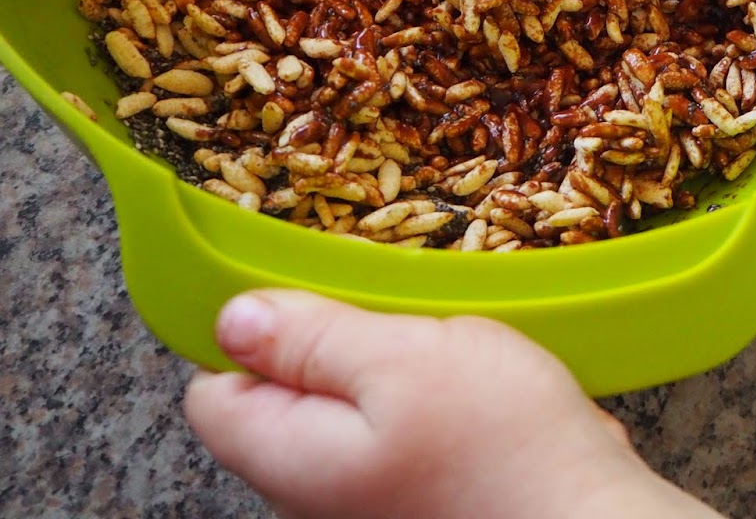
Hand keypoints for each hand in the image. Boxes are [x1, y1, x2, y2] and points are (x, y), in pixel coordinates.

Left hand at [184, 290, 721, 518]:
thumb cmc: (500, 444)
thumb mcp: (403, 359)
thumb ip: (312, 339)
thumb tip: (234, 320)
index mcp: (288, 461)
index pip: (215, 391)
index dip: (257, 332)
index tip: (320, 297)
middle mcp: (312, 499)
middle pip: (285, 401)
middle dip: (338, 348)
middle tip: (407, 323)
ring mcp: (367, 509)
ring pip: (350, 417)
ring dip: (394, 375)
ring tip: (456, 358)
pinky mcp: (420, 506)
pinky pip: (400, 439)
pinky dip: (432, 409)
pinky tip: (481, 398)